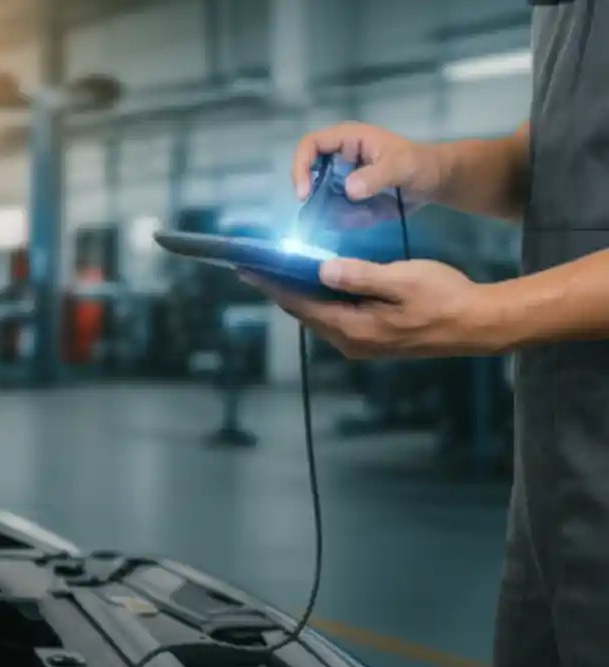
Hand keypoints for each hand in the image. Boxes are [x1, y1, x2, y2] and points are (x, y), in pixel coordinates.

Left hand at [242, 258, 499, 358]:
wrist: (478, 324)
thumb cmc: (444, 297)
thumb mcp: (401, 279)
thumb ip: (359, 276)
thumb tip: (320, 270)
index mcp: (353, 328)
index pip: (300, 303)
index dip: (272, 284)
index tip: (247, 268)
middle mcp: (350, 341)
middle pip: (303, 311)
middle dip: (278, 288)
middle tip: (254, 265)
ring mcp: (361, 343)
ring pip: (318, 315)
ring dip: (298, 294)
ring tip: (276, 270)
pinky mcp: (372, 338)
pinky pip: (334, 317)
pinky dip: (319, 299)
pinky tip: (315, 282)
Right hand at [293, 122, 445, 205]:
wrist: (435, 180)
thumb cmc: (420, 165)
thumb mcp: (401, 167)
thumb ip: (376, 176)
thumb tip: (348, 190)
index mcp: (348, 138)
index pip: (310, 144)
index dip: (301, 166)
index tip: (304, 193)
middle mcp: (340, 153)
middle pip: (307, 166)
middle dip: (305, 188)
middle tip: (310, 210)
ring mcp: (342, 172)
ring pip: (316, 186)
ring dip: (317, 203)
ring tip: (327, 218)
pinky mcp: (348, 189)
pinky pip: (330, 200)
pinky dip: (329, 212)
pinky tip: (341, 221)